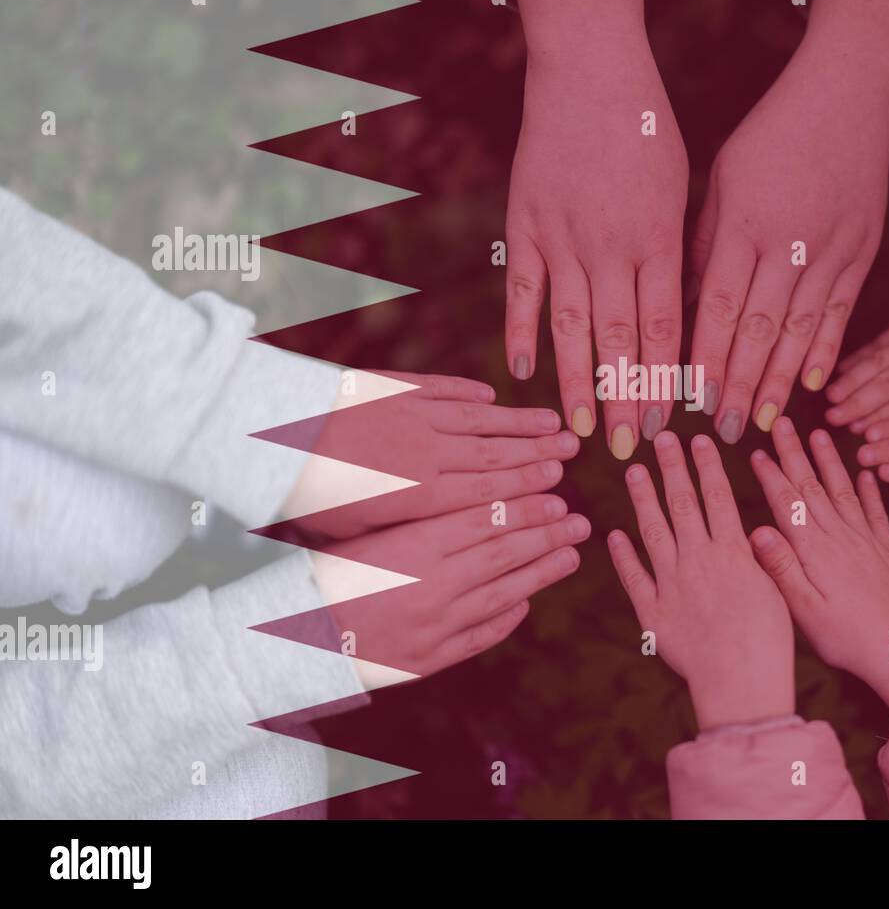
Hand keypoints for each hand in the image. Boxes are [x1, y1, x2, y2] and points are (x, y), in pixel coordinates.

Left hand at [280, 371, 577, 538]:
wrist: (269, 435)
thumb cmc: (308, 496)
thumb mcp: (357, 530)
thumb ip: (408, 533)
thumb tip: (446, 545)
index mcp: (420, 493)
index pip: (488, 490)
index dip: (528, 487)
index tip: (559, 485)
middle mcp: (426, 451)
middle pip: (495, 452)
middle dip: (539, 453)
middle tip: (575, 450)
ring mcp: (412, 414)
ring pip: (478, 418)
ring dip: (517, 421)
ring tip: (552, 422)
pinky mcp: (392, 387)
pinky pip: (441, 389)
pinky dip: (467, 393)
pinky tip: (491, 397)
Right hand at [310, 494, 589, 686]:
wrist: (288, 639)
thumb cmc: (321, 574)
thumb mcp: (368, 533)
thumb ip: (420, 520)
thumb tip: (472, 501)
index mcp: (414, 543)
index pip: (486, 519)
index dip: (526, 507)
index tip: (555, 495)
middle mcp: (432, 584)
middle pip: (504, 552)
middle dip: (547, 534)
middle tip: (578, 520)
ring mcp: (435, 625)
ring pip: (503, 592)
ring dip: (541, 572)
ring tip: (570, 555)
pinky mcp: (430, 659)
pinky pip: (481, 635)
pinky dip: (507, 617)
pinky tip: (526, 602)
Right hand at [506, 0, 687, 457]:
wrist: (589, 71)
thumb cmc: (647, 132)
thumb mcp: (683, 190)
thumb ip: (678, 254)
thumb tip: (683, 319)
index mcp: (660, 238)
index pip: (665, 328)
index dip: (666, 382)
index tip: (668, 425)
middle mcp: (612, 246)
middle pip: (620, 339)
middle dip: (626, 400)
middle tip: (627, 450)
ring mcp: (564, 237)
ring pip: (571, 325)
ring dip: (577, 381)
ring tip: (580, 430)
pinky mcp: (526, 224)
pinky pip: (523, 289)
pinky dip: (522, 330)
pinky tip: (524, 371)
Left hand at [607, 432, 794, 729]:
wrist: (743, 682)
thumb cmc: (771, 641)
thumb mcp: (779, 590)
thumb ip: (763, 557)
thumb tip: (756, 528)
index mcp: (734, 553)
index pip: (718, 497)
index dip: (707, 466)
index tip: (698, 440)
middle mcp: (699, 561)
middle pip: (683, 504)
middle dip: (672, 468)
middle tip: (661, 438)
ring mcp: (672, 584)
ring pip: (654, 531)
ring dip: (643, 498)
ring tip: (634, 470)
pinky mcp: (653, 613)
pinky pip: (634, 577)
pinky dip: (623, 555)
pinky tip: (613, 535)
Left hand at [688, 0, 888, 443]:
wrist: (848, 96)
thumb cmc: (770, 137)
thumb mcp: (719, 181)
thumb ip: (704, 244)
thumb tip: (684, 307)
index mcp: (742, 224)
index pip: (717, 306)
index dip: (705, 359)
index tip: (690, 401)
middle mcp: (786, 243)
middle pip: (757, 329)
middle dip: (739, 385)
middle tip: (723, 431)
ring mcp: (830, 250)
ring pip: (799, 330)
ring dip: (779, 382)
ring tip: (763, 423)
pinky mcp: (862, 251)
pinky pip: (839, 312)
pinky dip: (825, 351)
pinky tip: (812, 386)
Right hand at [747, 418, 888, 717]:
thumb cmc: (848, 639)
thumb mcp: (805, 611)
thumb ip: (781, 568)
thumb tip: (756, 530)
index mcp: (815, 551)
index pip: (787, 502)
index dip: (770, 474)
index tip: (756, 449)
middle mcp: (841, 538)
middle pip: (812, 486)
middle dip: (795, 453)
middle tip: (782, 422)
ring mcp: (866, 542)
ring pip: (842, 490)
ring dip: (829, 461)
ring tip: (819, 433)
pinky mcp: (886, 552)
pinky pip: (875, 512)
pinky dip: (869, 489)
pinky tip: (865, 472)